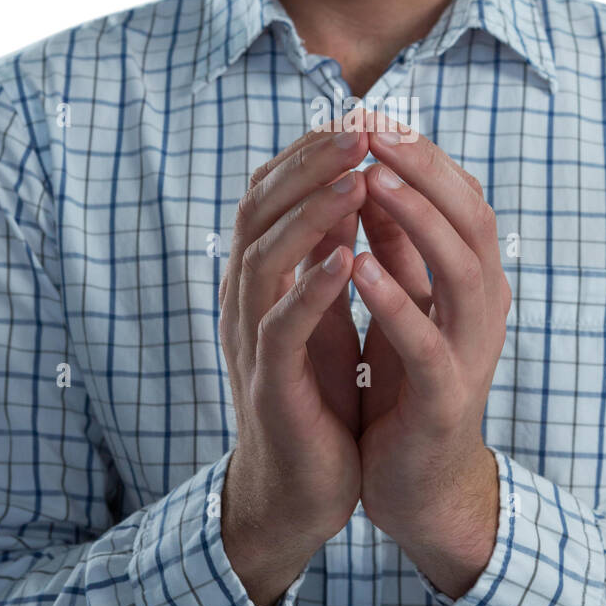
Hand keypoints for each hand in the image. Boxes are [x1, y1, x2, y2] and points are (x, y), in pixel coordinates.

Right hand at [218, 122, 369, 605]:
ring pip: (264, 257)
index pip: (272, 192)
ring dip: (312, 212)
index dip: (310, 151)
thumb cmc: (316, 395)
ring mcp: (251, 340)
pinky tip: (346, 258)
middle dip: (311, 164)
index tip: (359, 116)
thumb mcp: (323, 311)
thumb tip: (348, 183)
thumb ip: (324, 252)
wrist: (300, 489)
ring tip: (357, 175)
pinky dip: (312, 288)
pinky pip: (282, 326)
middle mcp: (245, 298)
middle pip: (260, 209)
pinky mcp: (270, 384)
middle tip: (361, 127)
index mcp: (261, 277)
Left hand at [352, 122, 510, 595]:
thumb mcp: (403, 301)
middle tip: (375, 128)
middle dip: (424, 169)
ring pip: (463, 270)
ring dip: (417, 220)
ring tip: (372, 180)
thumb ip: (397, 247)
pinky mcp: (447, 397)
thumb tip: (374, 173)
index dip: (419, 153)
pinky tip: (359, 265)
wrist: (417, 484)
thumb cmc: (407, 385)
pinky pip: (429, 342)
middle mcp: (484, 307)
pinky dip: (396, 300)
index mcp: (471, 280)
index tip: (370, 114)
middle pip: (471, 218)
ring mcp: (472, 351)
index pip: (459, 197)